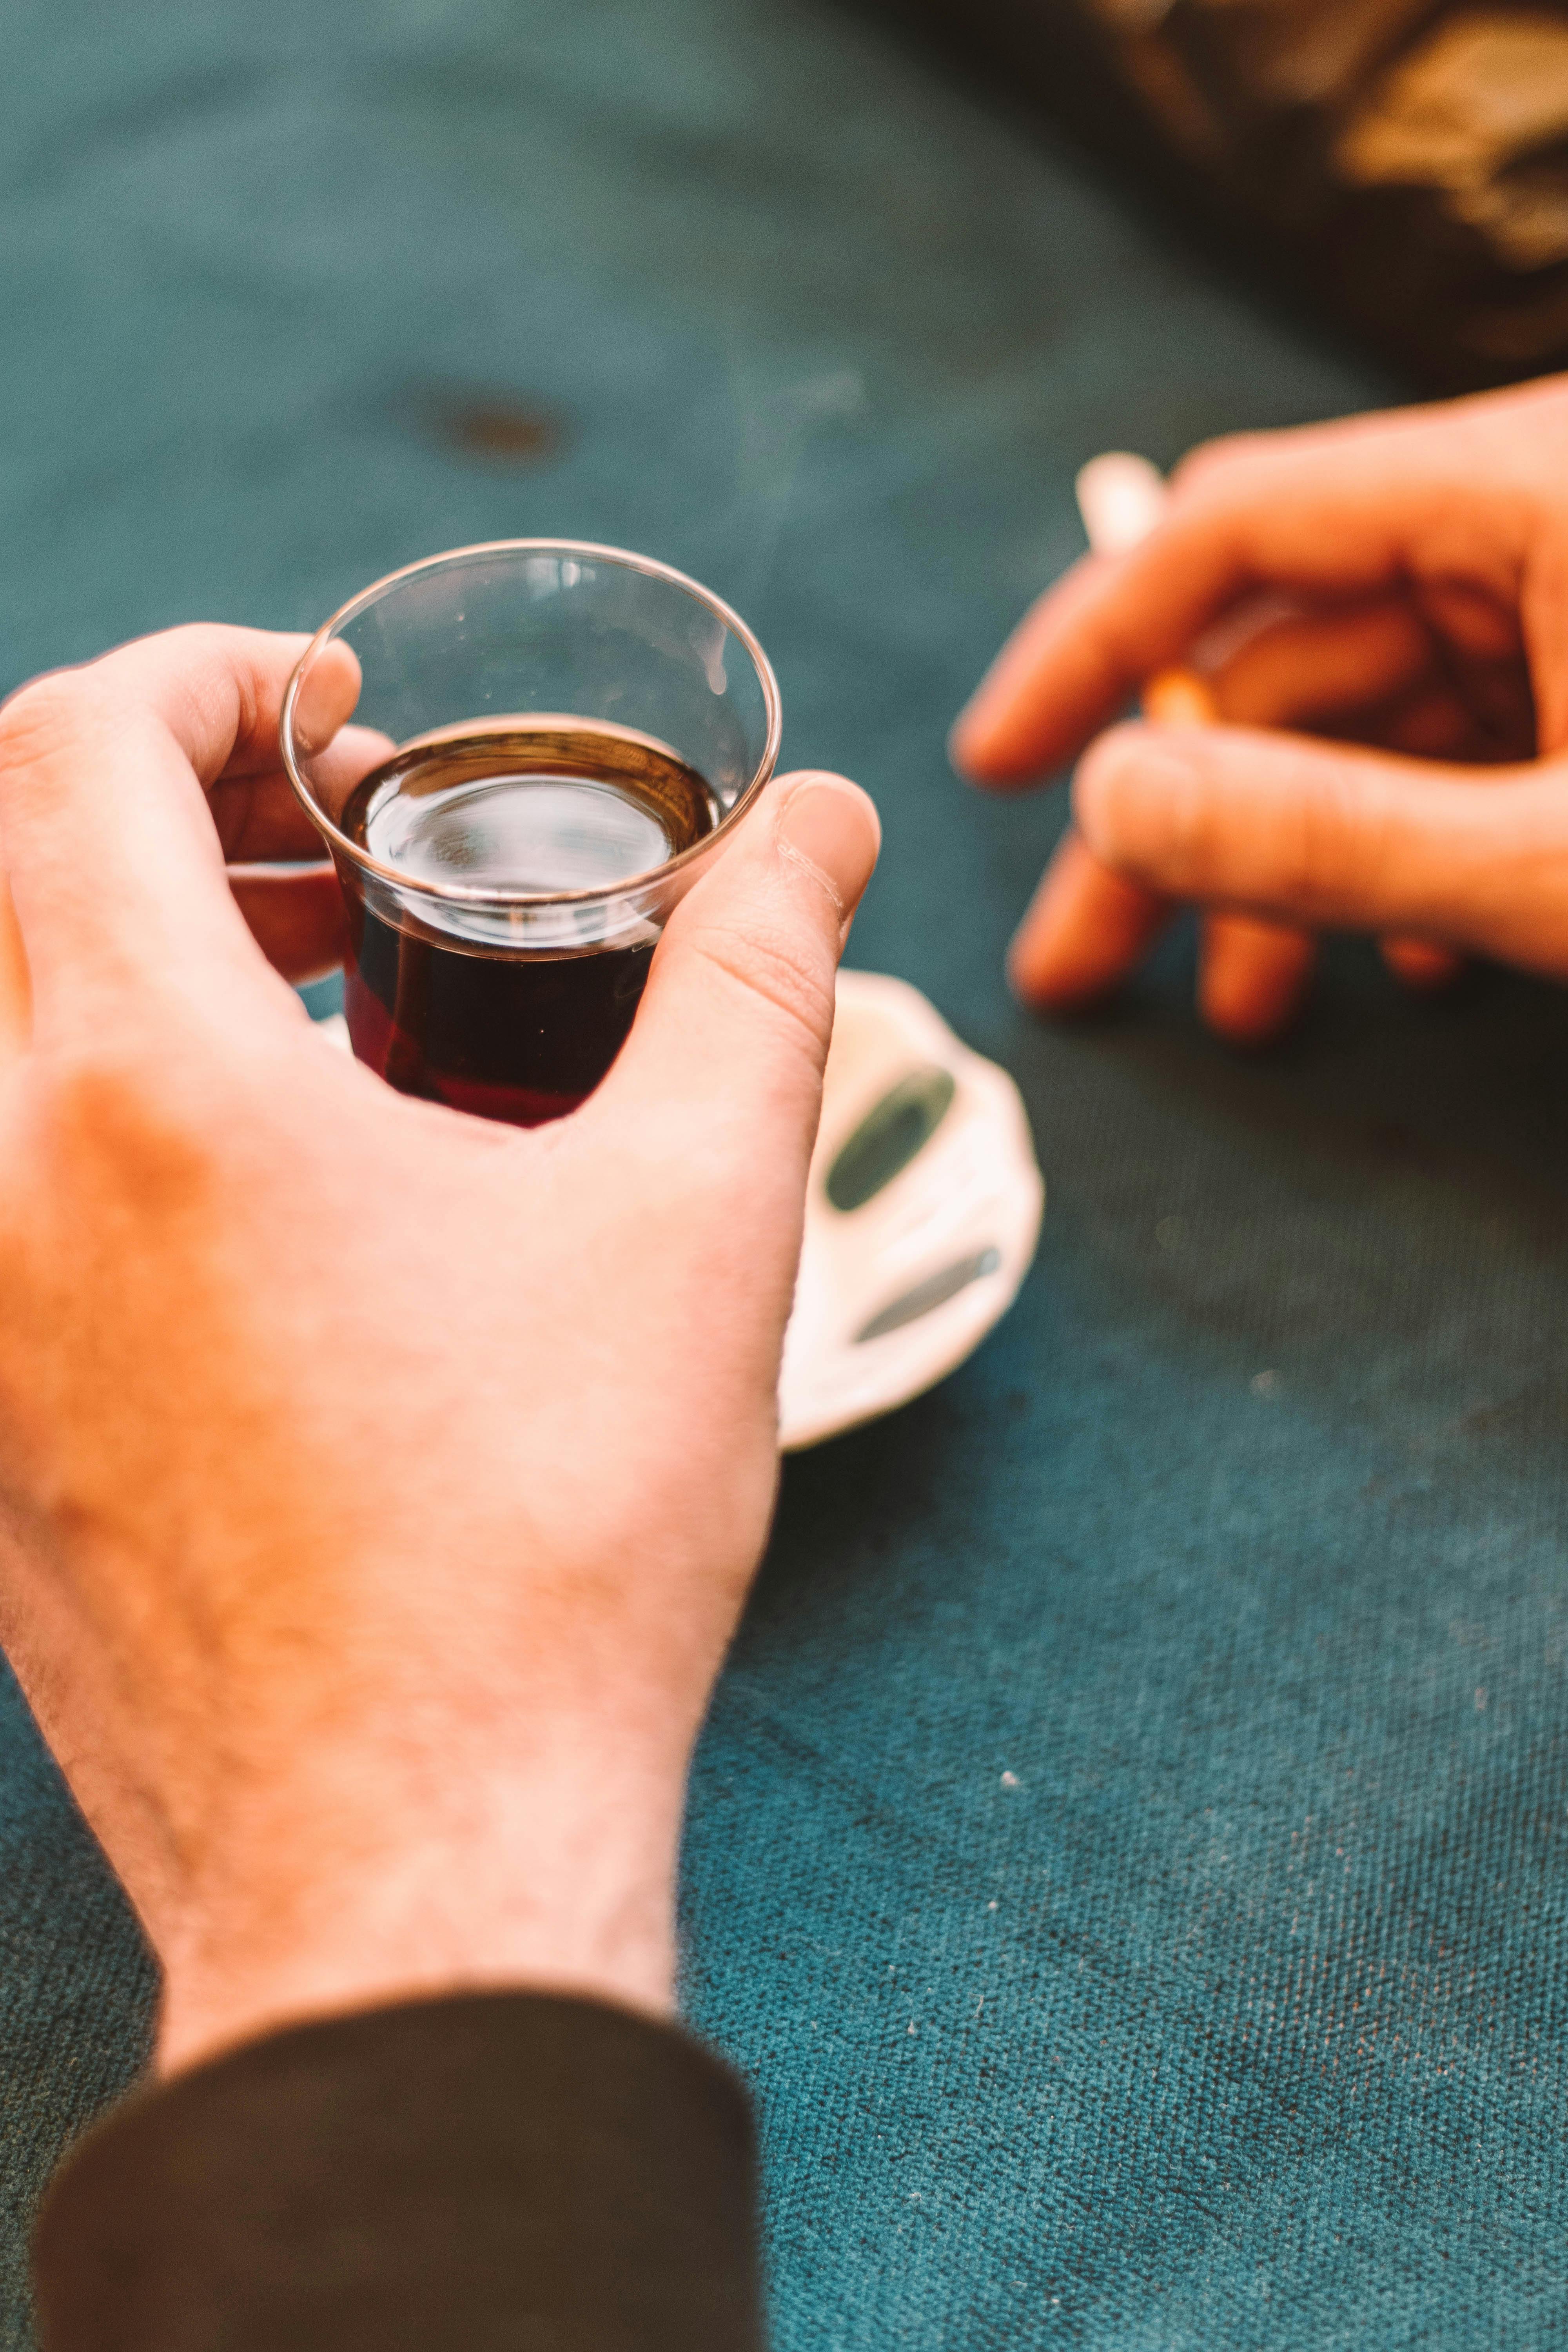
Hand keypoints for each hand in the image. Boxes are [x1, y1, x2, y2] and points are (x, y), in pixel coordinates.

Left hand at [0, 626, 877, 2075]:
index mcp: (139, 1094)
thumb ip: (758, 974)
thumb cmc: (555, 1542)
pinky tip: (288, 1210)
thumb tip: (822, 823)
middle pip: (18, 888)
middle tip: (346, 853)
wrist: (418, 1864)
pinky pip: (15, 1207)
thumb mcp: (697, 1213)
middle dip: (182, 816)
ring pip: (9, 1051)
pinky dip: (119, 1126)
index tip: (333, 712)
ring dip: (146, 973)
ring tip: (327, 1014)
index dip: (202, 673)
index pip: (68, 750)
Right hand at [952, 374, 1567, 1041]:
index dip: (1092, 648)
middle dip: (1184, 821)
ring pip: (1364, 720)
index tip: (998, 765)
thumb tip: (1116, 800)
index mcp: (1532, 486)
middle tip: (1081, 960)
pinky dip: (1406, 850)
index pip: (1237, 528)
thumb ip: (1332, 832)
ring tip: (1244, 1006)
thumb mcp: (1560, 863)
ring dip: (1292, 866)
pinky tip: (1401, 959)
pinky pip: (1458, 749)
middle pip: (1286, 654)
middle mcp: (1538, 517)